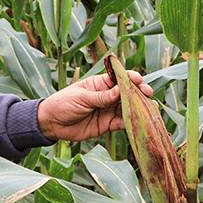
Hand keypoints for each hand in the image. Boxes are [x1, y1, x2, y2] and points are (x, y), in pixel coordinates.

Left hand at [36, 70, 152, 141]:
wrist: (51, 124)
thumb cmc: (63, 103)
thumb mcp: (82, 98)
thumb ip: (101, 97)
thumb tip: (120, 91)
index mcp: (100, 83)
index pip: (119, 78)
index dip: (130, 78)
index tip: (138, 80)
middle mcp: (108, 95)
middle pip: (128, 93)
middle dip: (139, 92)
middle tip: (147, 94)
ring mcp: (109, 110)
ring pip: (128, 108)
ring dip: (139, 108)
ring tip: (150, 109)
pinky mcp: (108, 125)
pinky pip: (123, 123)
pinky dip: (132, 123)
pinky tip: (141, 122)